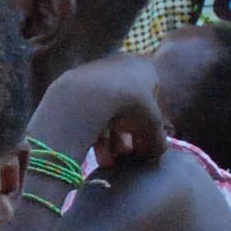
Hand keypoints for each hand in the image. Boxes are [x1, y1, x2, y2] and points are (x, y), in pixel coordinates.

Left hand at [41, 53, 166, 172]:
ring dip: (109, 141)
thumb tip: (156, 153)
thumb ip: (158, 139)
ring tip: (107, 163)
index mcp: (144, 69)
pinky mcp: (72, 89)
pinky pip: (86, 113)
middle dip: (126, 138)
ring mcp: (94, 76)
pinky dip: (91, 133)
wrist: (84, 96)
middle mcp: (119, 68)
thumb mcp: (152, 125)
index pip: (152, 102)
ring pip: (105, 113)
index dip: (148, 127)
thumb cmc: (129, 106)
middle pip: (126, 109)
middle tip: (124, 157)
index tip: (142, 147)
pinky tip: (93, 154)